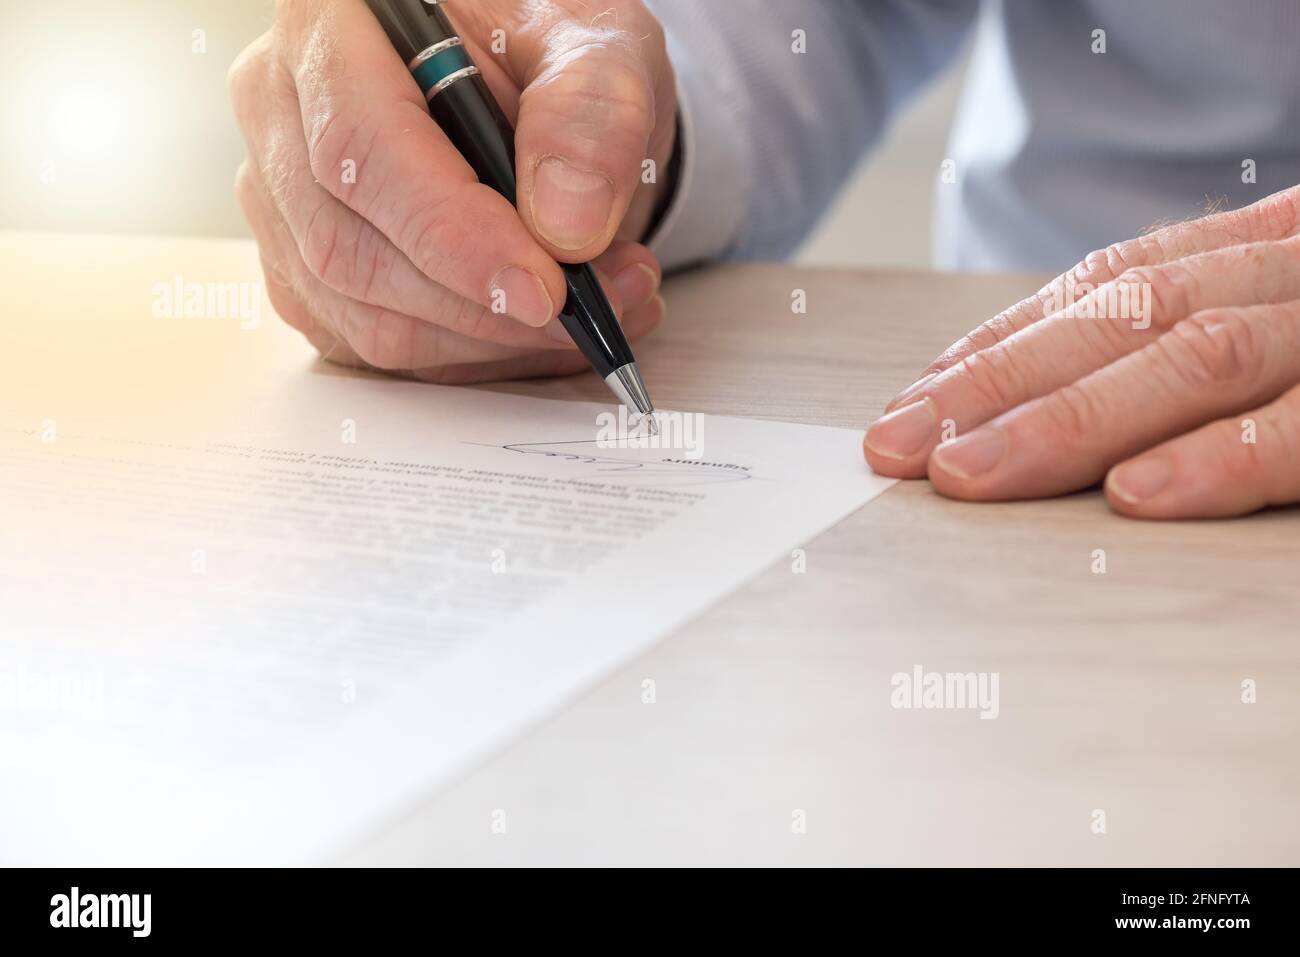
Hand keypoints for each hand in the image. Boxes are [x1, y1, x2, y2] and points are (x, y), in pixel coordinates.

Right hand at [228, 0, 675, 382]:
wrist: (541, 88)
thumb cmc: (547, 50)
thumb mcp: (595, 42)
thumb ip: (589, 113)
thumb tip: (567, 227)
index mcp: (331, 26)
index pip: (360, 149)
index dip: (451, 235)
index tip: (544, 290)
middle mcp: (284, 114)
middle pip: (351, 251)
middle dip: (489, 307)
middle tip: (604, 301)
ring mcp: (286, 205)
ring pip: (367, 320)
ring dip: (496, 341)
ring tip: (602, 304)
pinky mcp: (310, 276)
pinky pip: (381, 352)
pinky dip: (477, 358)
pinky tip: (545, 329)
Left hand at [864, 186, 1299, 518]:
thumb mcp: (1288, 304)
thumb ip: (1200, 327)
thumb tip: (1051, 396)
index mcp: (1266, 248)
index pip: (1109, 289)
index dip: (1001, 347)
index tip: (911, 405)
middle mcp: (1293, 272)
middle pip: (1129, 317)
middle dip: (1000, 384)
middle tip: (902, 447)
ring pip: (1198, 358)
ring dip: (1072, 421)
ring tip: (971, 473)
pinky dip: (1220, 459)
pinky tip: (1134, 494)